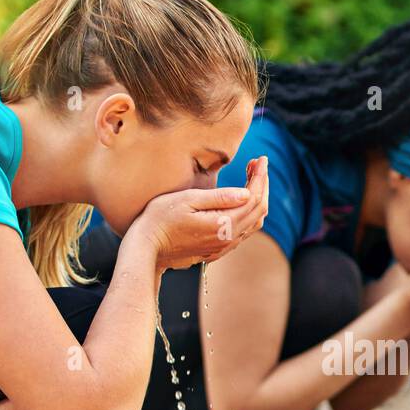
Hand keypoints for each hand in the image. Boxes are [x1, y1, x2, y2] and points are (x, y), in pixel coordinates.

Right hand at [124, 156, 269, 269]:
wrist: (147, 247)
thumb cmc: (161, 219)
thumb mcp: (188, 200)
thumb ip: (219, 198)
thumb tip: (247, 193)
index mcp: (223, 225)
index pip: (253, 198)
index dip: (260, 177)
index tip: (261, 159)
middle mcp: (228, 238)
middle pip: (258, 210)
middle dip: (262, 185)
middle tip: (258, 164)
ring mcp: (223, 246)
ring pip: (253, 222)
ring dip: (257, 198)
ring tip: (252, 177)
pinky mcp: (217, 249)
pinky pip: (243, 231)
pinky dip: (249, 212)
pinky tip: (242, 200)